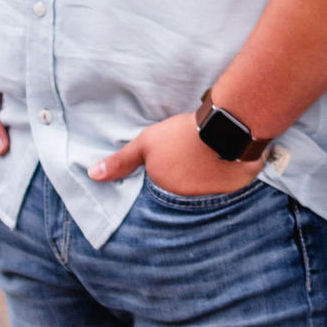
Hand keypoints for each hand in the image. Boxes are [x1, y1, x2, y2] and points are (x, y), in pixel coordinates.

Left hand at [90, 114, 263, 193]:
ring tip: (212, 150)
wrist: (226, 129)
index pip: (165, 179)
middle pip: (185, 183)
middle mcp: (187, 197)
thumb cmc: (182, 134)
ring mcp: (212, 195)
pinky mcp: (233, 188)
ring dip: (208, 171)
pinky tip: (228, 156)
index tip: (178, 151)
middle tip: (194, 150)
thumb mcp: (146, 143)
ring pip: (206, 183)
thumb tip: (93, 175)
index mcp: (166, 187)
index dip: (170, 163)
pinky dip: (228, 172)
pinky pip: (227, 182)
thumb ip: (121, 162)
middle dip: (189, 171)